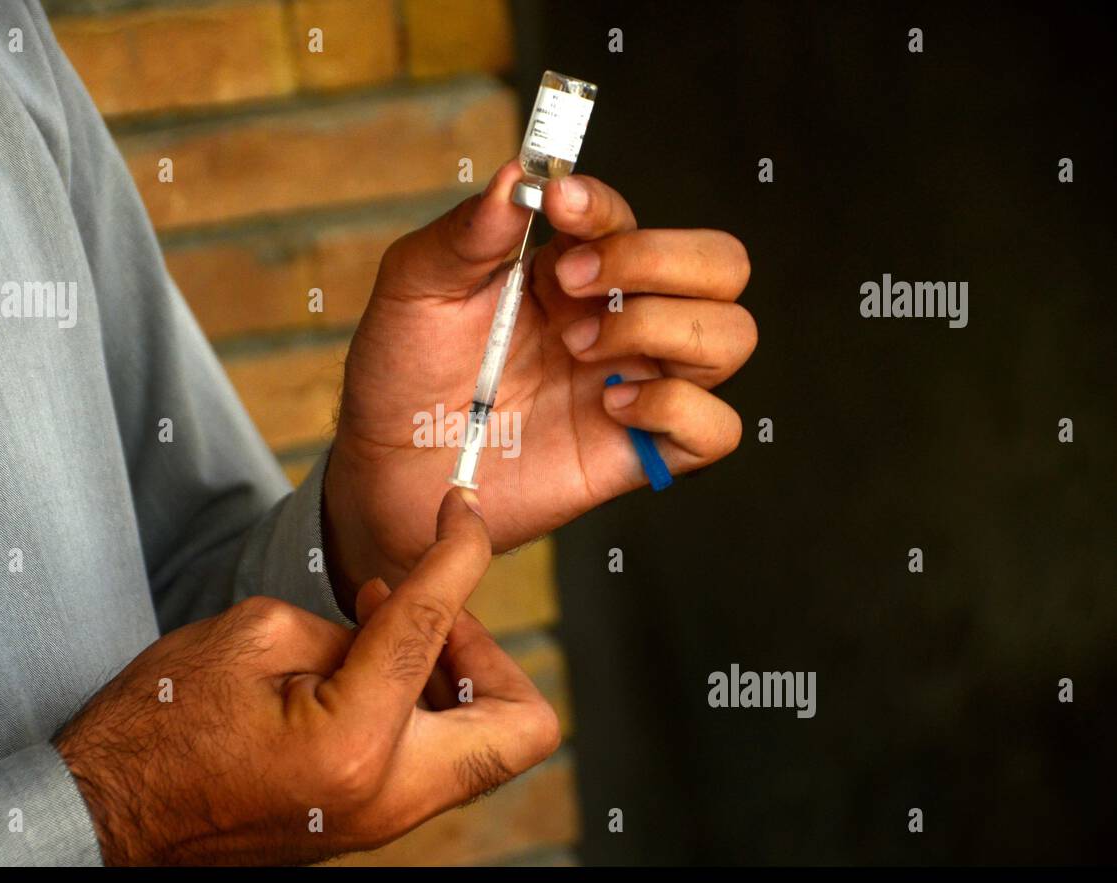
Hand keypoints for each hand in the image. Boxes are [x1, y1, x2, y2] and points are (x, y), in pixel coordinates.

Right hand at [55, 489, 558, 865]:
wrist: (110, 818)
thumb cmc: (160, 726)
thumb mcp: (252, 639)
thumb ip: (349, 625)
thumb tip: (399, 621)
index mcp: (354, 740)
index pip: (435, 623)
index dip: (460, 550)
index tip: (464, 512)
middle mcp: (389, 794)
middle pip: (524, 727)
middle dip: (494, 654)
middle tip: (436, 612)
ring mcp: (386, 819)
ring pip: (489, 745)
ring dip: (460, 678)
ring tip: (388, 627)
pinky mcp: (374, 820)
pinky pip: (441, 759)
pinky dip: (428, 706)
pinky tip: (370, 664)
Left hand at [325, 161, 755, 599]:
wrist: (386, 468)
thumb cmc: (402, 375)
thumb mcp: (414, 287)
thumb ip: (464, 232)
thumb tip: (514, 177)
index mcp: (571, 271)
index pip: (634, 218)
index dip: (606, 206)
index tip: (558, 203)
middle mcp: (617, 320)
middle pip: (720, 266)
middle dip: (659, 259)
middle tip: (573, 286)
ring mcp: (635, 384)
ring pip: (731, 335)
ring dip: (661, 328)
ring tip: (579, 350)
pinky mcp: (635, 451)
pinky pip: (716, 428)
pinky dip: (678, 408)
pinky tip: (609, 407)